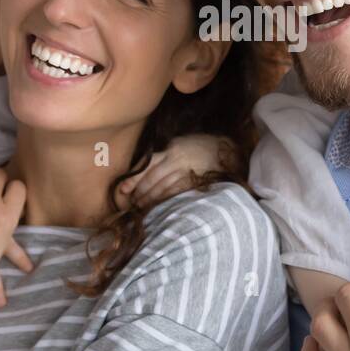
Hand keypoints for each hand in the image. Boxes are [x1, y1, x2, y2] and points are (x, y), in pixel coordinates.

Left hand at [116, 133, 236, 208]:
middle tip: (132, 202)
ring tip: (141, 206)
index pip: (147, 164)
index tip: (123, 188)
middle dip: (140, 192)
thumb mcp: (181, 144)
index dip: (134, 178)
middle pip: (152, 178)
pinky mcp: (195, 180)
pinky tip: (159, 205)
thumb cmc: (201, 146)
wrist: (226, 149)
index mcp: (171, 149)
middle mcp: (176, 159)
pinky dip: (166, 199)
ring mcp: (186, 171)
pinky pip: (176, 192)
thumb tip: (146, 169)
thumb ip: (166, 155)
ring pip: (163, 187)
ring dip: (150, 198)